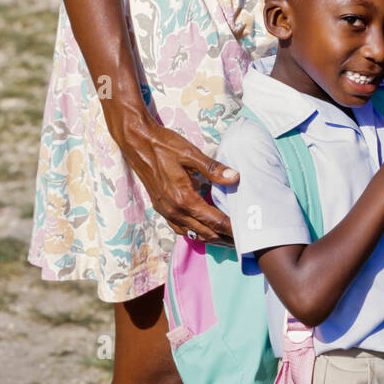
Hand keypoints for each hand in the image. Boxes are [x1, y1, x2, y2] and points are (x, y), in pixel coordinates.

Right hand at [113, 117, 238, 244]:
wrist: (138, 144)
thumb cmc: (164, 146)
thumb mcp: (191, 154)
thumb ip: (213, 168)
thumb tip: (235, 177)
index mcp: (184, 199)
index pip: (213, 221)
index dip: (231, 228)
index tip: (246, 233)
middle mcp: (174, 210)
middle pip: (205, 232)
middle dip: (224, 237)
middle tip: (242, 240)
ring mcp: (166, 211)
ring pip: (192, 233)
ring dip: (211, 237)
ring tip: (227, 238)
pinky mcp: (161, 208)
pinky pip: (180, 228)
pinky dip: (195, 232)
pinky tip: (204, 228)